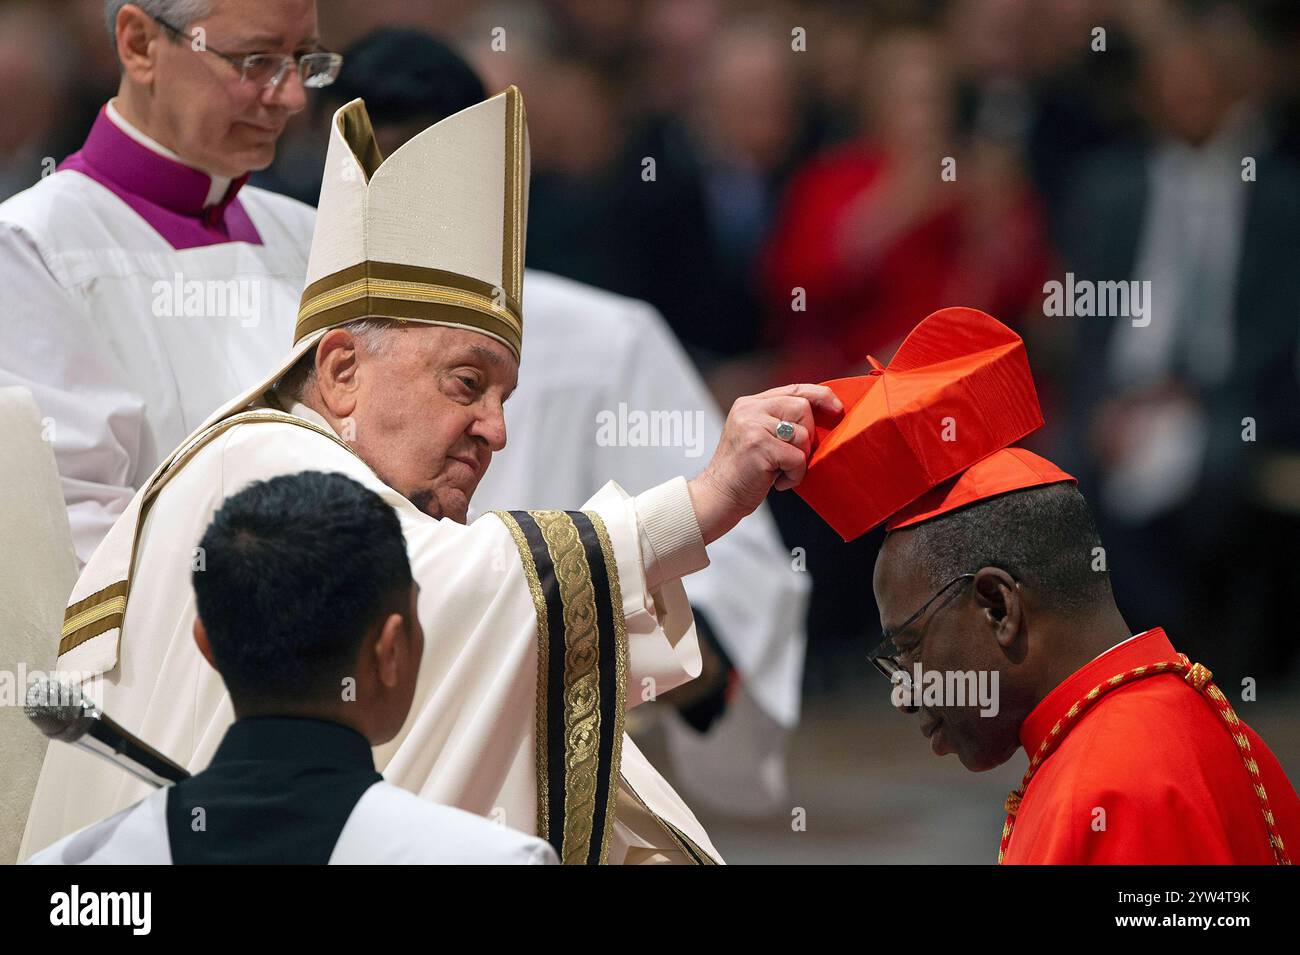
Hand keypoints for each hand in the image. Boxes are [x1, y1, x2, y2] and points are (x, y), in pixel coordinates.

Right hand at [688, 383, 842, 544]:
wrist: (718, 496)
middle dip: (808, 436)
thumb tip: (822, 412)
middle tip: (792, 457)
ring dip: (800, 460)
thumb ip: (779, 420)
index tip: (836, 407)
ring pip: (803, 434)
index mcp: (749, 404)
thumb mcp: (758, 437)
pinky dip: (795, 475)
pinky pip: (797, 457)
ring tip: (782, 472)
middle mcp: (749, 410)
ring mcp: (752, 427)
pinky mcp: (759, 446)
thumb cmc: (744, 472)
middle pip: (802, 408)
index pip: (793, 389)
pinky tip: (778, 482)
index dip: (819, 395)